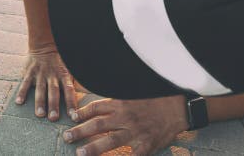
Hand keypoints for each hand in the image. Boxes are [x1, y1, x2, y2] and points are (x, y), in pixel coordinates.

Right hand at [15, 46, 77, 121]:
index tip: (73, 116)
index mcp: (64, 75)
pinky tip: (19, 102)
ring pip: (40, 89)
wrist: (44, 44)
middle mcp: (52, 75)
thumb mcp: (69, 67)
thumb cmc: (59, 60)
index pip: (69, 90)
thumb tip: (86, 91)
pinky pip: (25, 83)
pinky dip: (22, 92)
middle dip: (54, 105)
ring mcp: (40, 73)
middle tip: (53, 118)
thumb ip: (75, 80)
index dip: (71, 103)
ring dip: (40, 102)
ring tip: (40, 114)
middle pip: (54, 92)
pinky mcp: (30, 72)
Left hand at [63, 95, 188, 154]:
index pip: (96, 108)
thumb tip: (99, 102)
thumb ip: (116, 99)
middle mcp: (125, 117)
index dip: (82, 113)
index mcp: (121, 103)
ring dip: (93, 148)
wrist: (177, 107)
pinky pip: (132, 155)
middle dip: (80, 131)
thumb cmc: (154, 100)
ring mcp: (135, 132)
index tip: (72, 118)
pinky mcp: (146, 145)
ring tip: (80, 153)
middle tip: (67, 137)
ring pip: (110, 141)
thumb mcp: (133, 94)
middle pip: (98, 125)